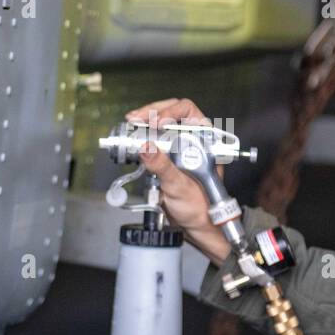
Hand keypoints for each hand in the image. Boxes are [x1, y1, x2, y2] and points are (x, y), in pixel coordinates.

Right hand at [123, 98, 231, 263]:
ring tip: (130, 126)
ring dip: (143, 122)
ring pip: (158, 123)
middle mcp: (191, 138)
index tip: (156, 122)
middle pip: (169, 111)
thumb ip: (163, 167)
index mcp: (204, 139)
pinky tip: (132, 138)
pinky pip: (151, 138)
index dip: (170, 111)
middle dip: (150, 113)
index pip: (187, 110)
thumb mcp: (180, 186)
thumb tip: (147, 148)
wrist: (195, 224)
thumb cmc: (200, 207)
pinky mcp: (164, 155)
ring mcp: (177, 145)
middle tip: (134, 120)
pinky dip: (139, 136)